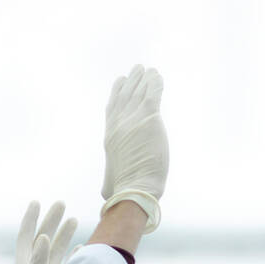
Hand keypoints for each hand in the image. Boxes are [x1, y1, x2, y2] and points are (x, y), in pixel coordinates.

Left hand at [0, 200, 78, 263]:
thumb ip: (38, 259)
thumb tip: (44, 236)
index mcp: (24, 263)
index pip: (26, 235)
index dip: (31, 219)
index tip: (37, 202)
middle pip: (43, 236)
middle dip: (51, 220)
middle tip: (60, 204)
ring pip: (56, 248)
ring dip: (64, 233)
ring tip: (73, 219)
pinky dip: (74, 253)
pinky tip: (81, 246)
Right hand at [101, 65, 167, 233]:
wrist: (134, 188)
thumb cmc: (124, 191)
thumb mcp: (110, 182)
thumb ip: (109, 180)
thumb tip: (106, 193)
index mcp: (110, 135)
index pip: (113, 108)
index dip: (117, 93)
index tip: (120, 81)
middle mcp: (119, 123)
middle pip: (125, 96)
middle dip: (131, 81)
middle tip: (137, 70)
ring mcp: (133, 118)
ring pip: (139, 92)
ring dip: (144, 79)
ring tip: (148, 70)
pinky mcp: (149, 117)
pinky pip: (153, 94)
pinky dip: (155, 83)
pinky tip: (157, 76)